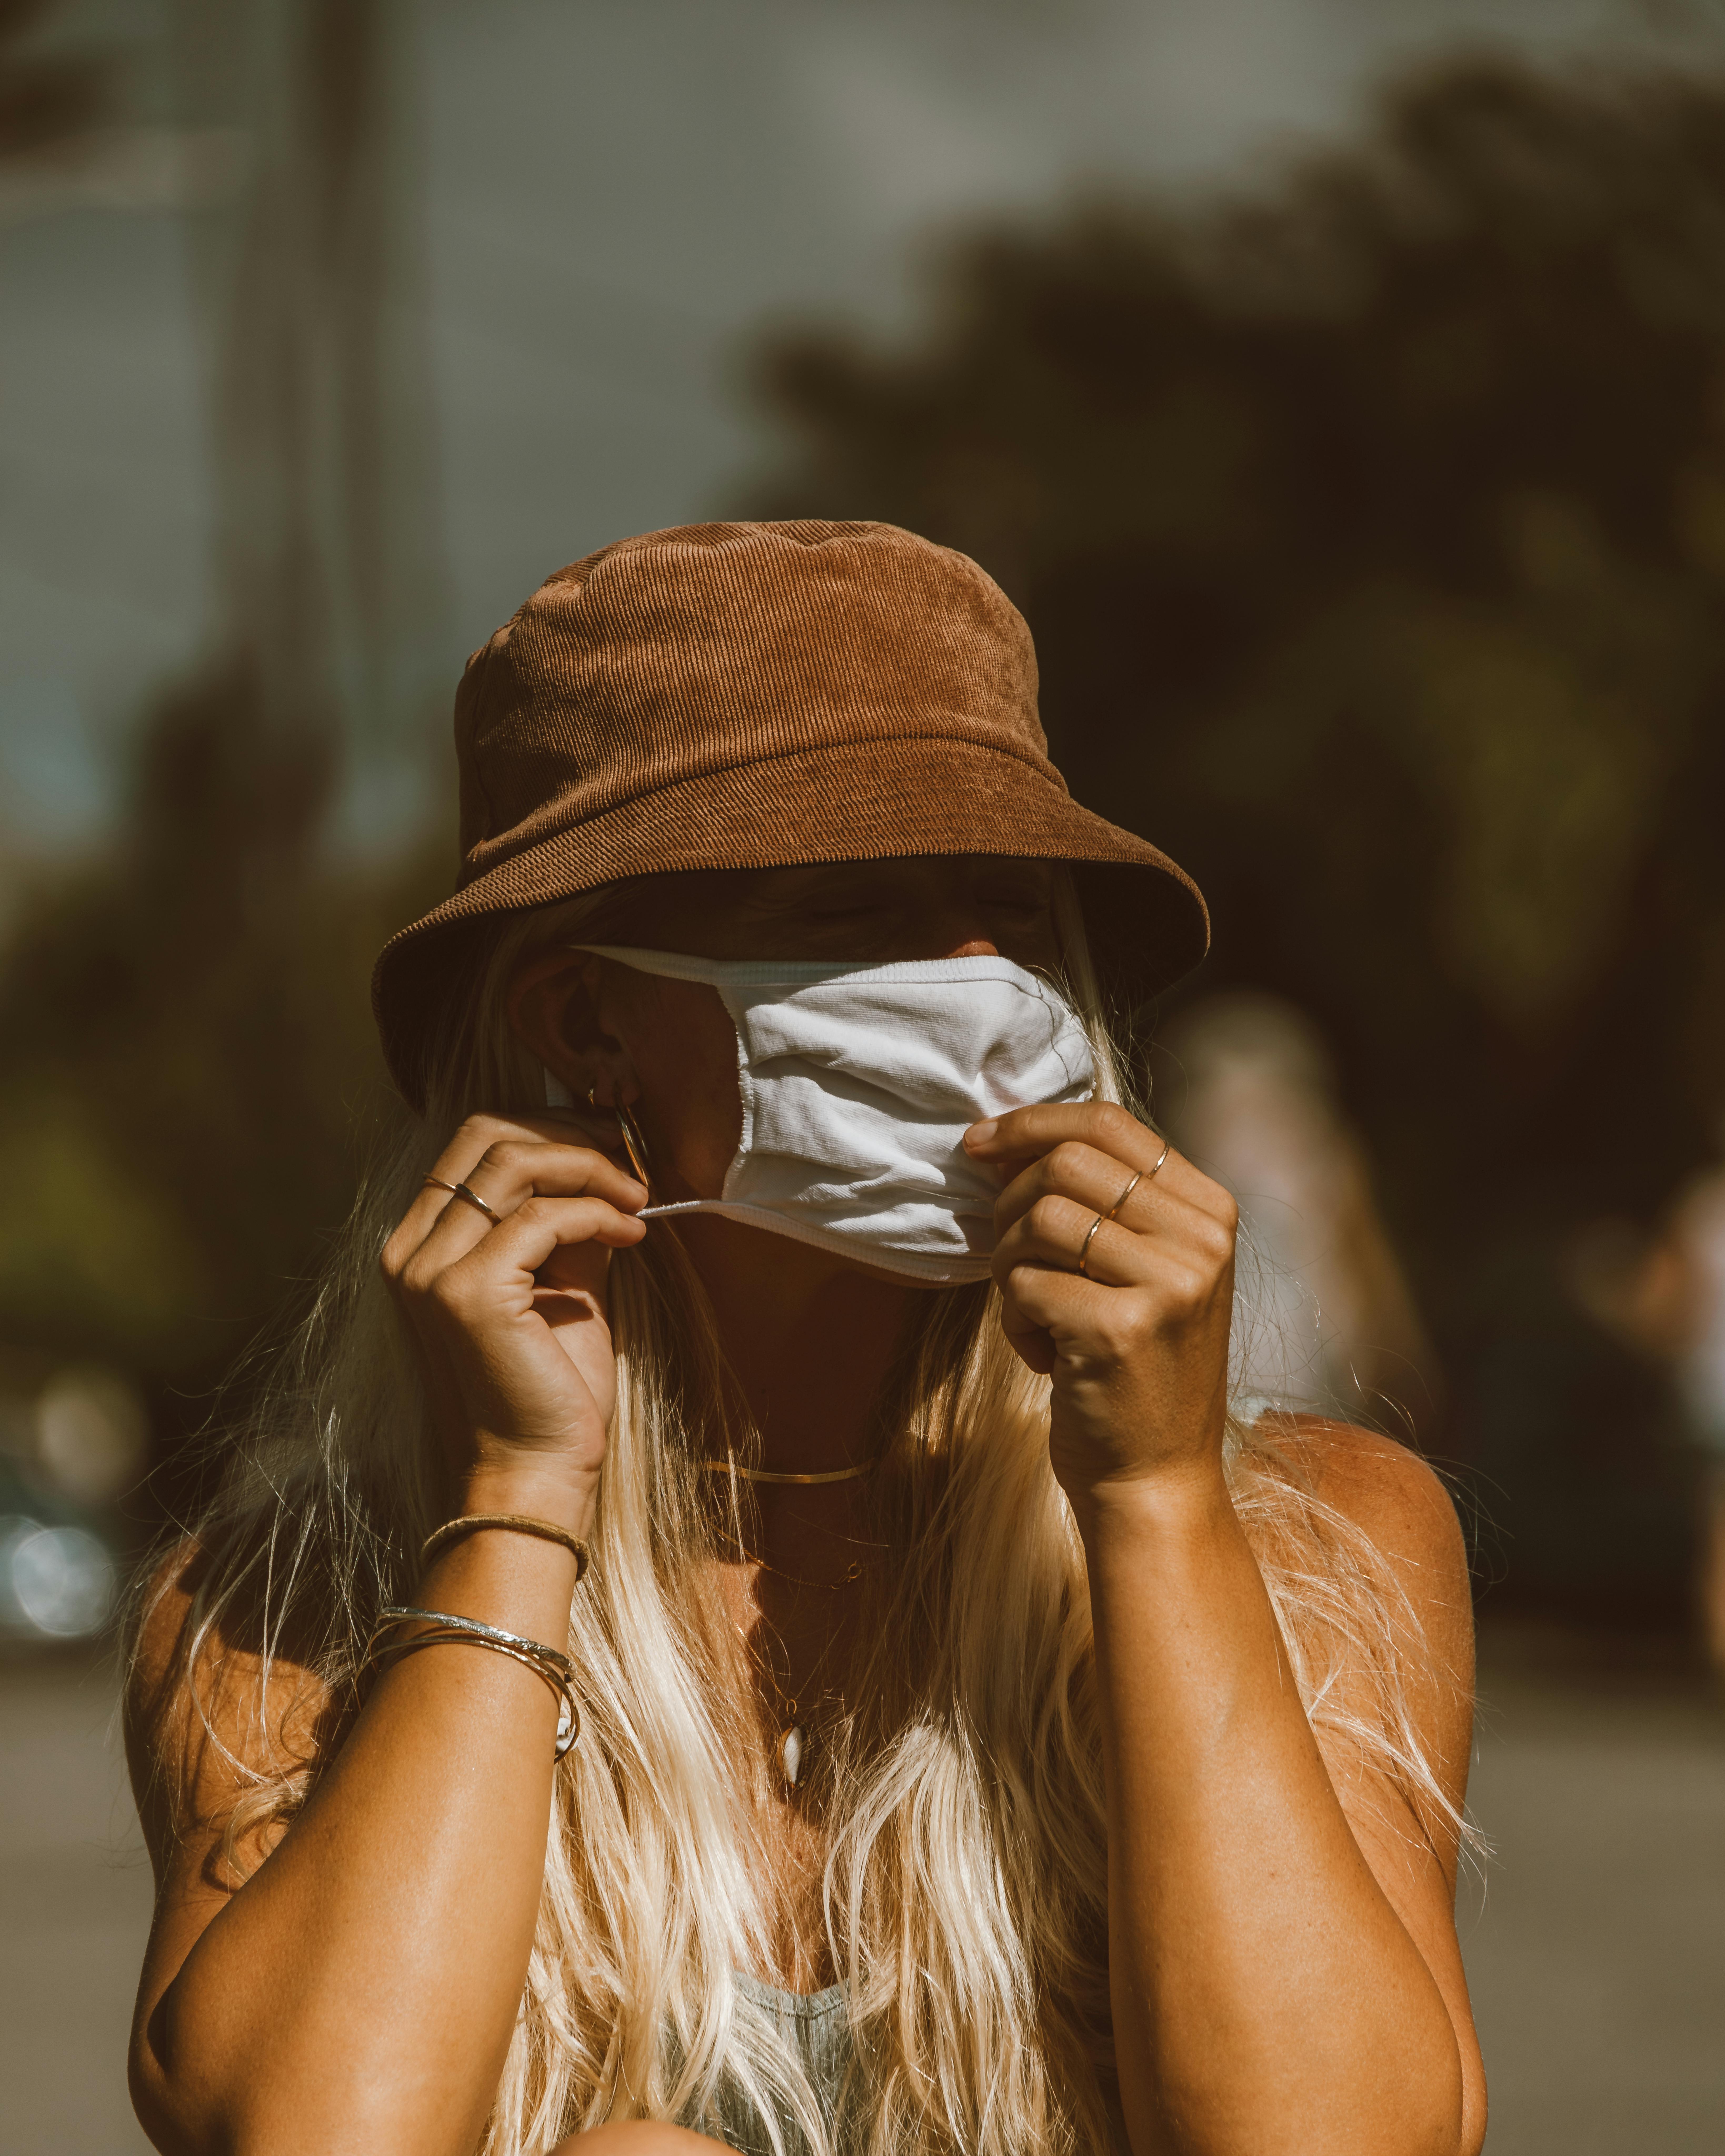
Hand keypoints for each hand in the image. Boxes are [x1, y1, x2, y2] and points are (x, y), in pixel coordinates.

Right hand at [380, 1115, 647, 1522]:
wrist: (536, 1470)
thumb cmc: (551, 1385)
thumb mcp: (561, 1282)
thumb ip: (565, 1221)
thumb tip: (603, 1163)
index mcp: (419, 1244)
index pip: (473, 1143)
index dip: (546, 1126)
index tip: (609, 1140)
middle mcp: (410, 1251)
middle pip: (485, 1135)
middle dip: (567, 1132)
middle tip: (628, 1156)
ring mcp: (430, 1271)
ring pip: (514, 1163)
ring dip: (590, 1168)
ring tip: (637, 1197)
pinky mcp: (468, 1293)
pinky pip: (543, 1216)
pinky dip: (597, 1213)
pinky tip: (632, 1235)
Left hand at [965, 1103, 1237, 1509]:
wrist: (1155, 1478)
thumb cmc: (1134, 1370)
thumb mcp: (1144, 1270)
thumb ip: (1103, 1201)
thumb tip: (1004, 1139)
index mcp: (1210, 1213)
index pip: (1109, 1122)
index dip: (1031, 1123)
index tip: (978, 1143)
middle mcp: (1201, 1242)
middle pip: (1066, 1164)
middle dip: (1010, 1201)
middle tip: (1007, 1253)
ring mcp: (1168, 1285)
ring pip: (1039, 1219)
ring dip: (1009, 1264)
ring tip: (1032, 1312)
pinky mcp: (1121, 1330)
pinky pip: (1024, 1285)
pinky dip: (1013, 1319)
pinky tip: (1045, 1356)